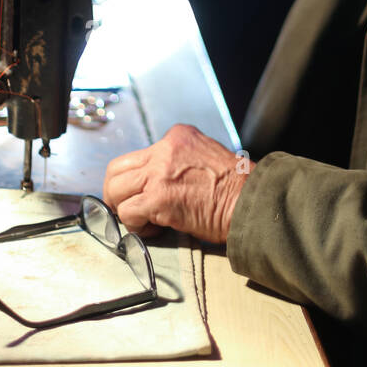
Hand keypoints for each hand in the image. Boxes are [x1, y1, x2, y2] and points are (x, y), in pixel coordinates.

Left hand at [103, 124, 252, 244]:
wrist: (251, 202)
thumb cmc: (235, 189)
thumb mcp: (205, 158)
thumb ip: (178, 162)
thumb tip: (157, 181)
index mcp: (177, 137)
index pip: (138, 155)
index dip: (137, 180)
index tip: (145, 195)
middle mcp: (165, 149)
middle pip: (117, 168)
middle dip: (117, 192)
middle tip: (128, 208)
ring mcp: (159, 172)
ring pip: (115, 188)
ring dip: (123, 209)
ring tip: (143, 221)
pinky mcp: (158, 197)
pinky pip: (127, 212)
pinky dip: (135, 225)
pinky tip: (155, 229)